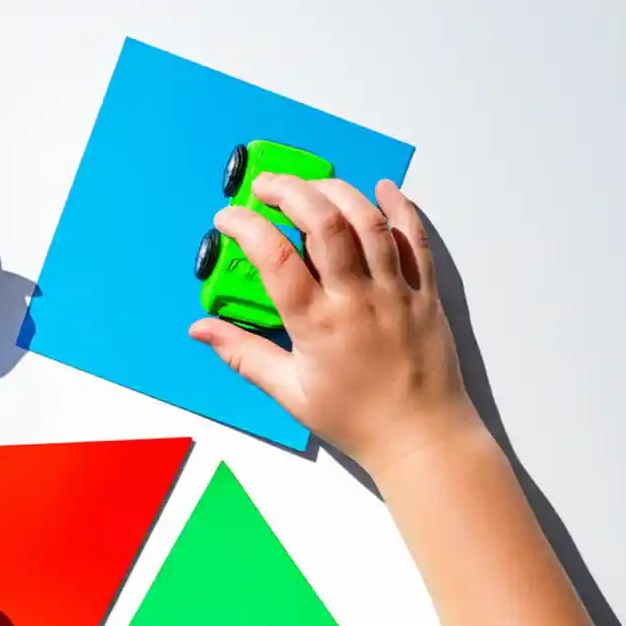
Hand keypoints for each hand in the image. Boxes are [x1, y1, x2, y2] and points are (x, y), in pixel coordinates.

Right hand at [190, 175, 484, 476]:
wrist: (422, 439)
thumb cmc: (356, 419)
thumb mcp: (289, 392)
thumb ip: (243, 354)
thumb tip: (200, 329)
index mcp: (317, 324)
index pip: (274, 257)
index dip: (245, 226)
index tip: (227, 218)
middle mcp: (356, 298)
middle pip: (323, 223)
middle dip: (290, 191)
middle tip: (265, 186)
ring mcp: (396, 290)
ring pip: (368, 220)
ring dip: (336, 191)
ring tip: (311, 186)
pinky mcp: (426, 291)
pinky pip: (415, 238)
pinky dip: (399, 206)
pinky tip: (381, 188)